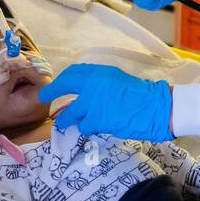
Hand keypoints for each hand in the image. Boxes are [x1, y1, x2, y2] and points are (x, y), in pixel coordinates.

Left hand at [41, 64, 173, 140]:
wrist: (154, 108)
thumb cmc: (140, 95)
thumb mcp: (118, 81)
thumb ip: (99, 84)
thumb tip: (83, 91)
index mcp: (100, 73)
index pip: (73, 72)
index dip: (61, 79)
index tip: (55, 85)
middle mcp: (93, 84)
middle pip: (64, 85)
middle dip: (52, 92)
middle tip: (45, 97)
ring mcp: (93, 103)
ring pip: (71, 112)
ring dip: (67, 119)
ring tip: (64, 123)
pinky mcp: (97, 120)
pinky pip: (84, 126)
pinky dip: (87, 128)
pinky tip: (93, 128)